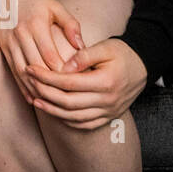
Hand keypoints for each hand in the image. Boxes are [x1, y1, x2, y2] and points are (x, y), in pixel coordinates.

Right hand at [0, 0, 85, 103]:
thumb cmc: (37, 0)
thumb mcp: (56, 7)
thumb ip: (71, 26)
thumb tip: (82, 47)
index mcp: (36, 24)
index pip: (49, 55)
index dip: (61, 72)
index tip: (74, 84)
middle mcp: (20, 34)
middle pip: (36, 66)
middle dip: (50, 84)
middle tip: (65, 99)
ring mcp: (10, 41)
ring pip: (22, 71)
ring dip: (35, 89)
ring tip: (50, 103)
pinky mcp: (4, 46)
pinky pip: (13, 70)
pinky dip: (23, 85)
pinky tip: (33, 97)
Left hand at [23, 38, 148, 129]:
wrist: (142, 66)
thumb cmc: (121, 53)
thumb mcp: (104, 47)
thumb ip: (83, 55)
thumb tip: (62, 67)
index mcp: (105, 82)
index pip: (68, 83)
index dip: (46, 77)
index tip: (31, 69)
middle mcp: (107, 100)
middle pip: (68, 102)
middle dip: (45, 93)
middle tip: (30, 82)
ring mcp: (108, 111)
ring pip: (74, 117)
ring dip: (52, 110)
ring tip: (35, 99)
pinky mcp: (109, 117)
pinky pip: (84, 124)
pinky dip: (67, 120)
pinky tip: (53, 111)